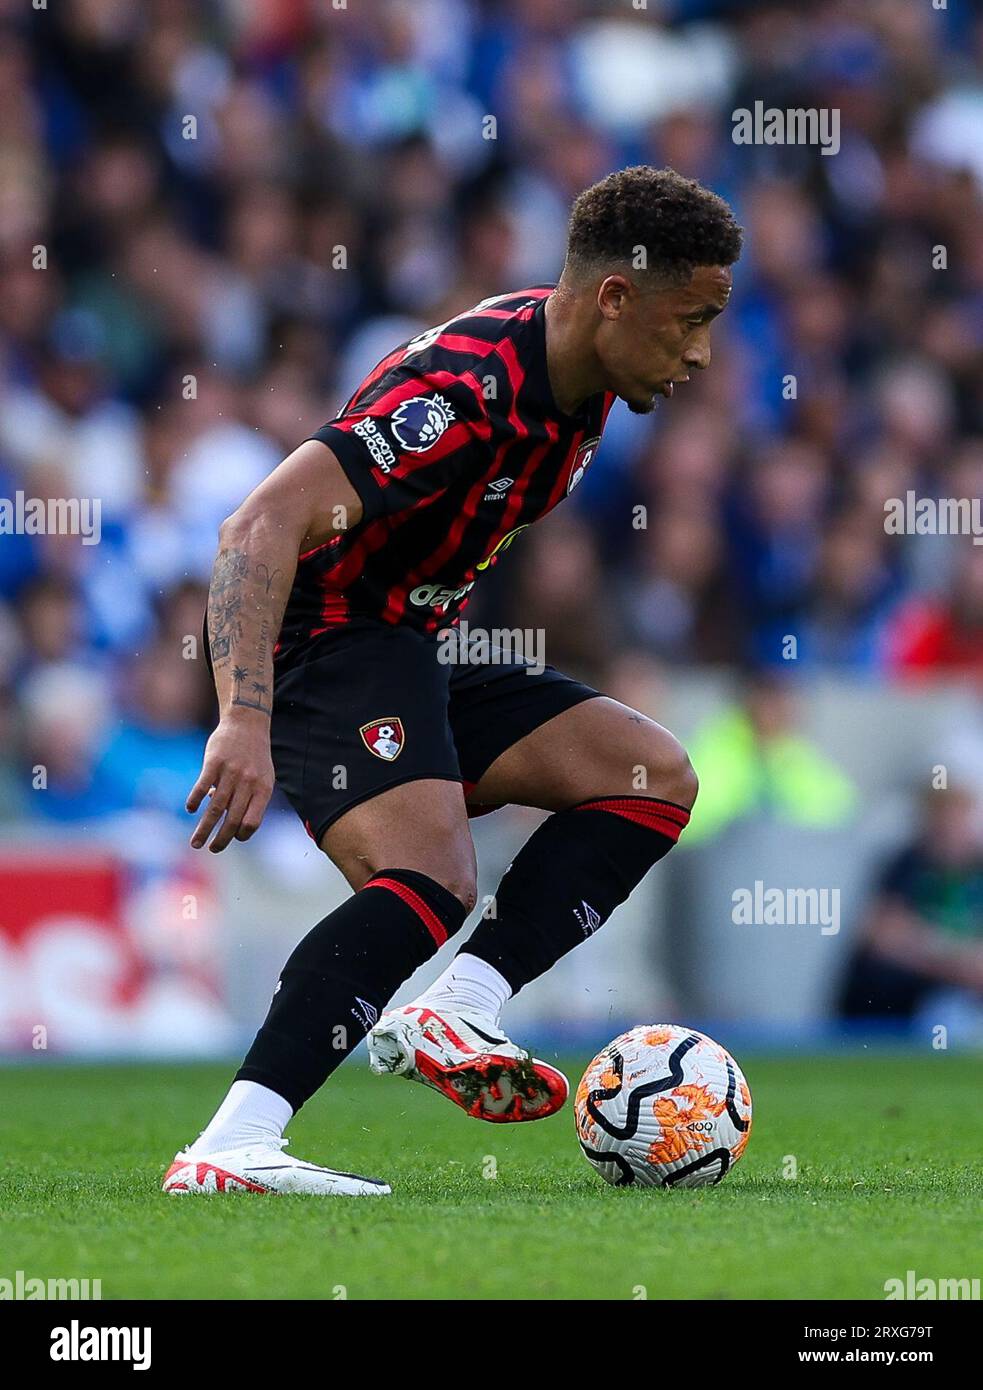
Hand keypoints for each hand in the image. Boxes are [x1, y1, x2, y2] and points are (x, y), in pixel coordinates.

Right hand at [186, 714, 274, 851]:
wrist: (247, 723)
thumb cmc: (255, 755)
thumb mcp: (262, 777)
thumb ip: (250, 799)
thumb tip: (227, 819)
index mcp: (263, 789)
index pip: (253, 821)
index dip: (243, 834)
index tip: (234, 838)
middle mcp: (248, 783)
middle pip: (233, 819)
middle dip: (221, 839)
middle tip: (212, 850)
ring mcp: (230, 772)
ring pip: (215, 808)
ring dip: (204, 829)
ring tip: (195, 843)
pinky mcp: (214, 762)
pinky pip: (202, 786)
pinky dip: (195, 800)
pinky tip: (190, 809)